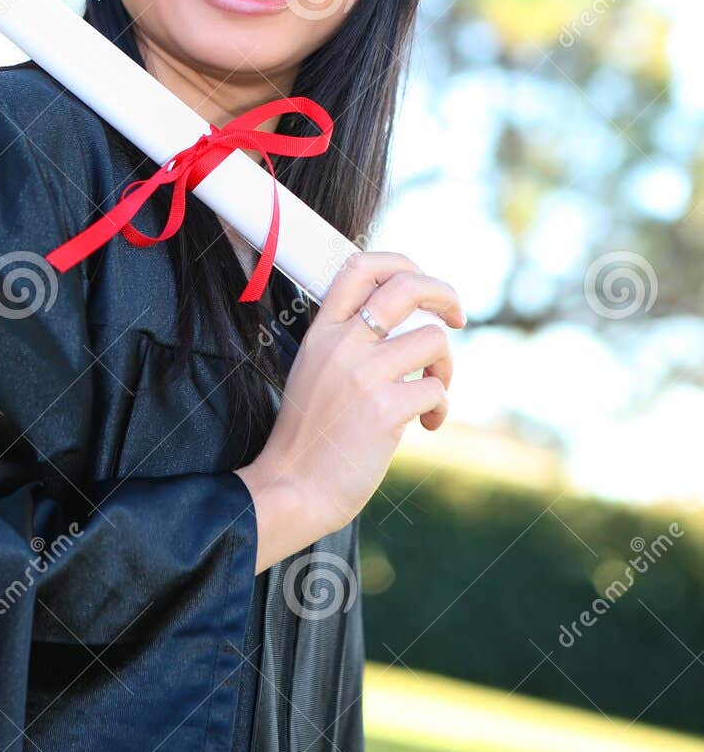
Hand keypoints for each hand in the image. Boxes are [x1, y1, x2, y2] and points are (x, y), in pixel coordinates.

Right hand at [236, 249, 465, 560]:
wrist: (293, 487)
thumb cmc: (309, 435)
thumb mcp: (315, 371)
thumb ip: (348, 343)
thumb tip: (403, 323)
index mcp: (322, 332)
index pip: (360, 267)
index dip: (401, 264)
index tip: (421, 284)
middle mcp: (342, 345)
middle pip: (407, 286)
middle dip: (445, 294)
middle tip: (458, 317)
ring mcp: (363, 375)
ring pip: (433, 339)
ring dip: (446, 366)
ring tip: (433, 390)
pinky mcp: (385, 410)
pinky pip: (436, 389)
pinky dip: (441, 407)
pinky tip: (427, 425)